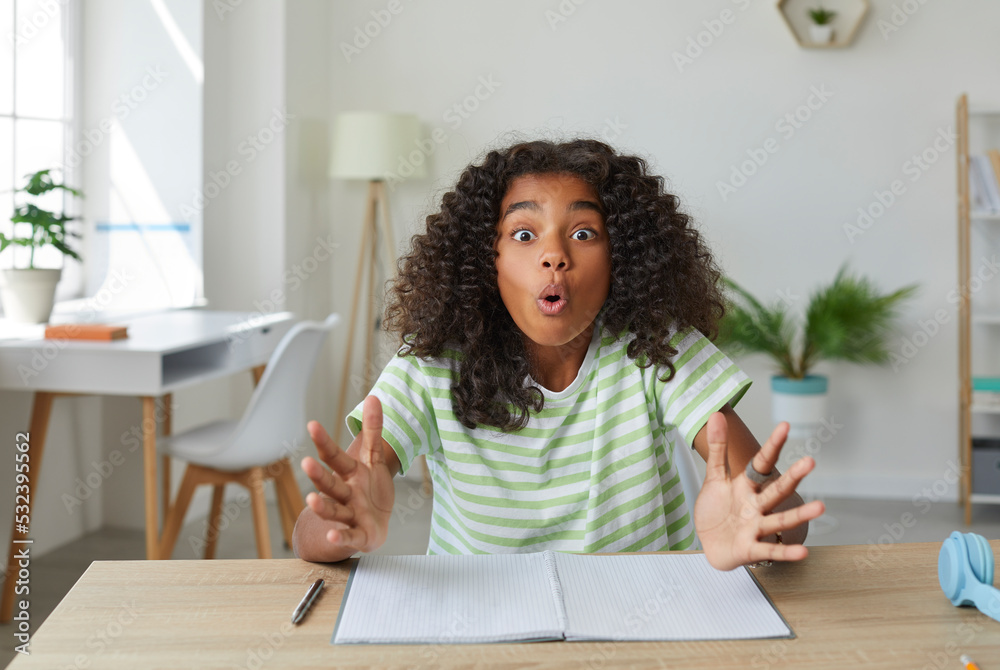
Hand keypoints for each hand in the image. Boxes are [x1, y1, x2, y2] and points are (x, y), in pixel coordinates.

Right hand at [300, 396, 394, 554]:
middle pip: (330, 484)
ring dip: (322, 507)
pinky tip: (332, 535)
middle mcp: (345, 494)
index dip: (324, 441)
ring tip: (311, 500)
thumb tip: (373, 396)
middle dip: (318, 474)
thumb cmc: (367, 490)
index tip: (312, 424)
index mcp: (349, 474)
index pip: (335, 457)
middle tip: (306, 462)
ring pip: (334, 510)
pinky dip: (340, 537)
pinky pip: (350, 537)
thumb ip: (373, 430)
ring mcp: (350, 516)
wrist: (368, 528)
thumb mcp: (372, 459)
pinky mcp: (360, 535)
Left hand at [693, 412, 825, 570]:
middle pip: (776, 490)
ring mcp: (755, 527)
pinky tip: (803, 552)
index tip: (785, 425)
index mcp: (747, 486)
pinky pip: (769, 551)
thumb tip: (717, 414)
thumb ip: (718, 449)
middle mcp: (756, 505)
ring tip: (821, 507)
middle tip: (811, 462)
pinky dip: (785, 553)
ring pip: (779, 519)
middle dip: (792, 477)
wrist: (710, 544)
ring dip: (799, 515)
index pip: (761, 463)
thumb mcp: (714, 477)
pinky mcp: (750, 549)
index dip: (772, 445)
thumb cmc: (717, 510)